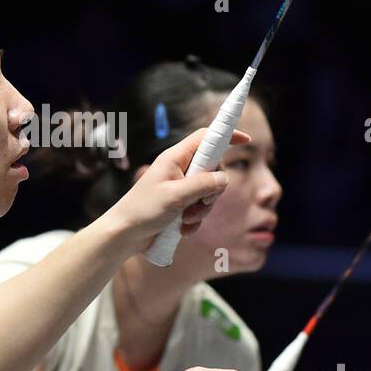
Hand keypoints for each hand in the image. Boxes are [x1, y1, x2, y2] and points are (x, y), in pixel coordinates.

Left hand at [102, 127, 250, 253]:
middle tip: (202, 203)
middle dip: (213, 190)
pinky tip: (182, 230)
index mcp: (174, 158)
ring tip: (185, 220)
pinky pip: (199, 209)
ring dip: (202, 209)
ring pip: (208, 192)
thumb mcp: (175, 196)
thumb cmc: (143, 210)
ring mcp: (180, 187)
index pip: (205, 137)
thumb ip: (202, 185)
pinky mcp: (180, 205)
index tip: (246, 140)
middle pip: (213, 169)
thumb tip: (224, 178)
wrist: (124, 235)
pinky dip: (194, 220)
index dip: (226, 135)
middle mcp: (179, 170)